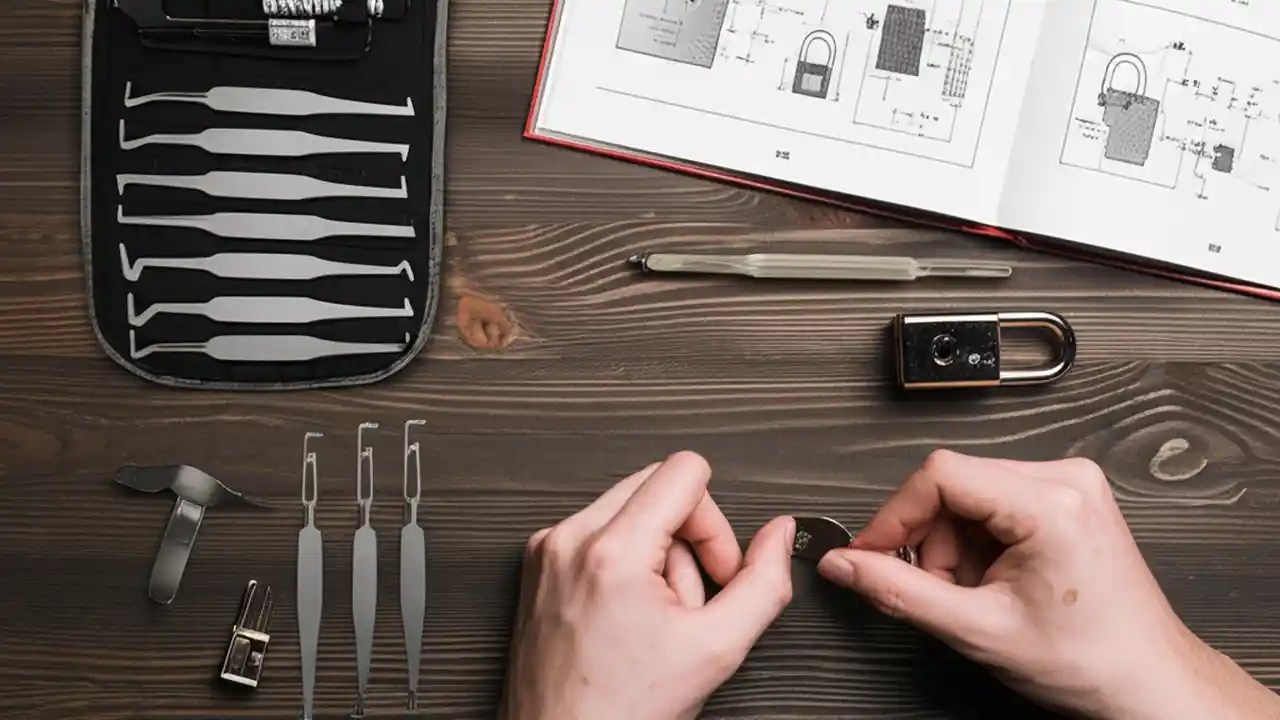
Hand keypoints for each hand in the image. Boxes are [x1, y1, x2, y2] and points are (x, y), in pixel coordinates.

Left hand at [501, 452, 794, 719]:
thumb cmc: (619, 711)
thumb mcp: (716, 649)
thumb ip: (763, 582)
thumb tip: (780, 534)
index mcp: (611, 550)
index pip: (684, 470)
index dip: (716, 522)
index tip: (717, 569)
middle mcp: (570, 539)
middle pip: (657, 486)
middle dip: (688, 539)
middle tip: (690, 599)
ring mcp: (549, 550)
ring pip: (630, 510)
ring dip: (657, 555)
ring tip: (655, 616)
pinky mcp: (540, 564)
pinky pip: (600, 534)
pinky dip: (624, 565)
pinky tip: (628, 615)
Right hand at [816, 450, 1279, 719]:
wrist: (1146, 682)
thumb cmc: (1089, 661)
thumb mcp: (978, 630)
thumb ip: (899, 592)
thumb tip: (843, 565)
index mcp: (1052, 503)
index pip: (941, 475)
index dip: (895, 515)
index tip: (872, 553)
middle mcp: (1065, 479)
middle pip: (952, 484)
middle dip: (931, 541)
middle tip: (941, 591)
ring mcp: (1070, 484)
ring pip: (968, 495)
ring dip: (954, 546)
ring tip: (978, 594)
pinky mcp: (1068, 496)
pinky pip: (993, 502)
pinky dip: (978, 543)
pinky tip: (996, 580)